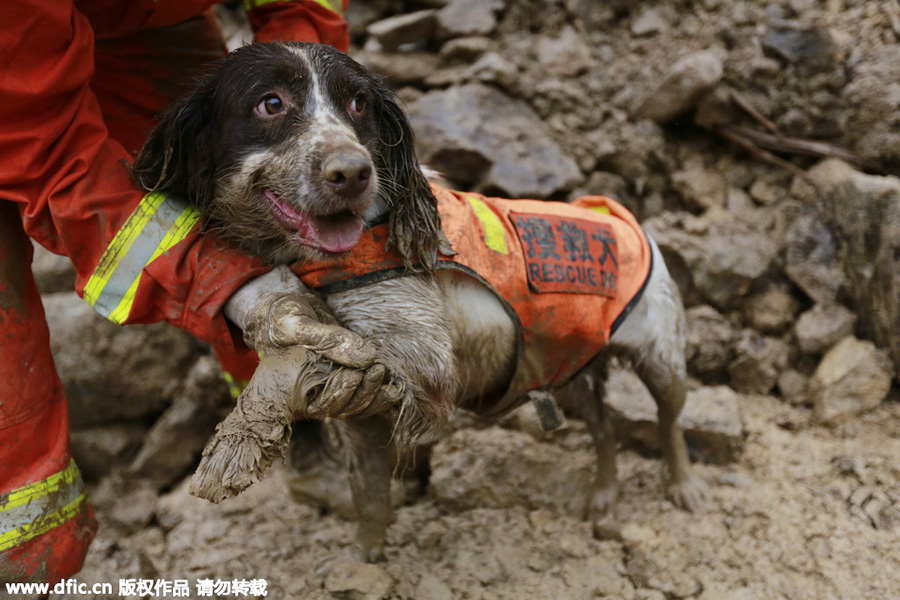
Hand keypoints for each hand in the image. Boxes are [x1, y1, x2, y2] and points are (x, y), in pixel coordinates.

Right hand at [224, 266, 397, 417]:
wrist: (284, 311)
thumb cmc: (284, 317)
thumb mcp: (299, 324)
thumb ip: (330, 340)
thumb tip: (368, 357)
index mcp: (293, 388)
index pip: (319, 405)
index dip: (339, 394)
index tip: (354, 374)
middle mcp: (310, 394)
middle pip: (340, 408)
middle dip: (361, 392)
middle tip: (377, 369)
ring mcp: (326, 390)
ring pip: (352, 406)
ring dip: (372, 394)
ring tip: (382, 371)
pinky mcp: (341, 382)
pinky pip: (360, 400)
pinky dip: (377, 397)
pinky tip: (392, 389)